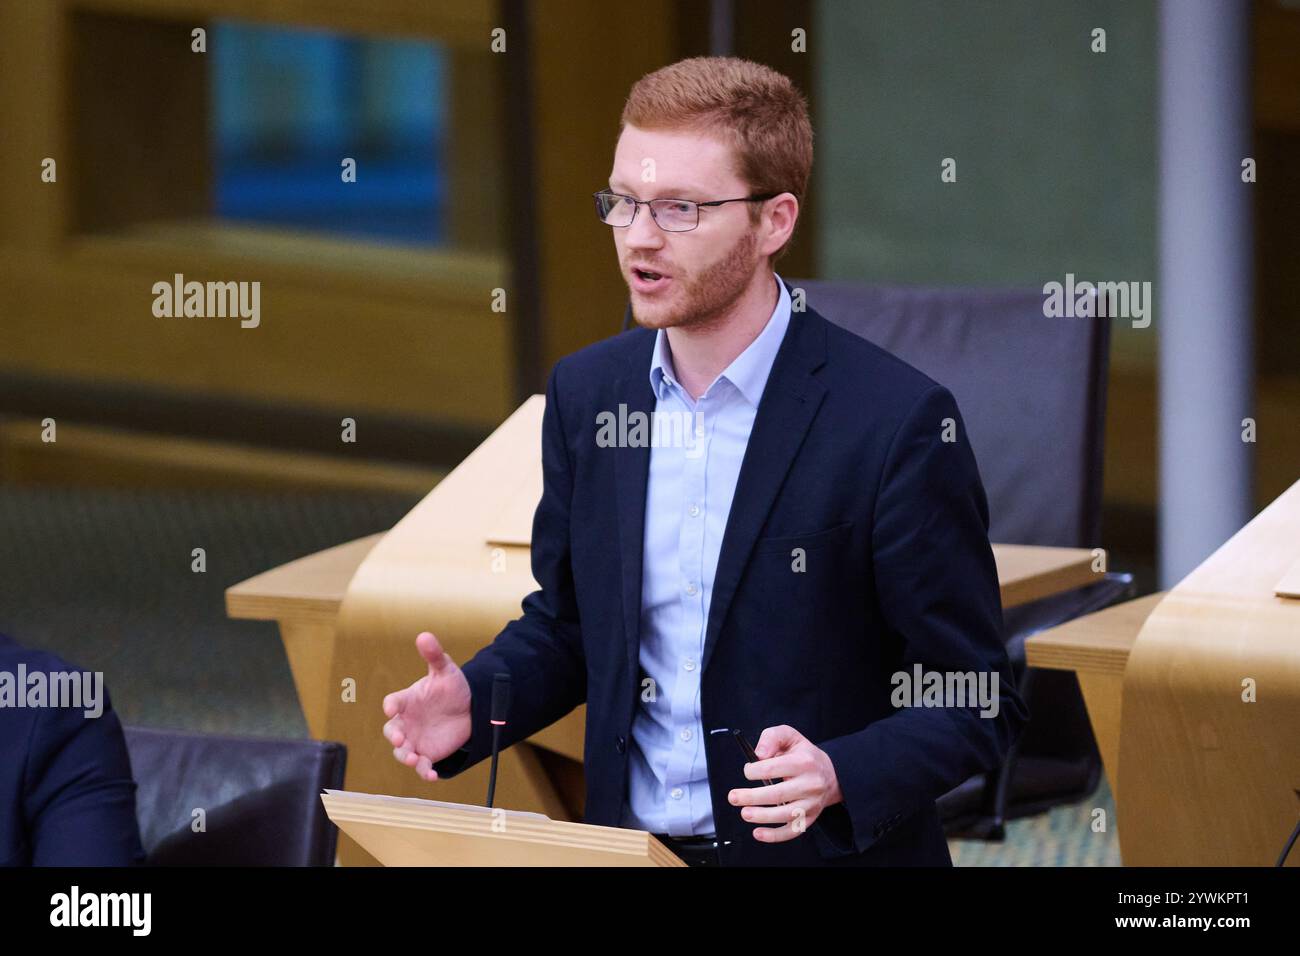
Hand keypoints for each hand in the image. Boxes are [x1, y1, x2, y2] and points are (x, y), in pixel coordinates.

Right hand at [381, 631, 472, 781]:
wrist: (469, 708)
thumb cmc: (451, 688)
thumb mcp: (445, 670)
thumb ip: (434, 655)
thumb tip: (424, 635)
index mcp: (407, 701)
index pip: (393, 703)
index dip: (391, 706)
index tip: (392, 708)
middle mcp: (406, 722)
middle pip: (392, 731)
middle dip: (394, 736)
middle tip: (401, 739)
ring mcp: (415, 739)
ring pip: (402, 752)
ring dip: (406, 757)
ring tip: (414, 760)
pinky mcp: (427, 753)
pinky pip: (422, 766)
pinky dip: (425, 772)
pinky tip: (433, 775)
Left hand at [727, 724, 842, 842]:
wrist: (831, 774)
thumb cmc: (803, 754)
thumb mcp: (790, 736)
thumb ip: (772, 738)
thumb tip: (758, 754)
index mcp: (804, 762)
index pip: (774, 768)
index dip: (754, 770)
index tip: (747, 771)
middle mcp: (810, 784)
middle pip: (778, 794)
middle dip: (752, 797)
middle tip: (733, 797)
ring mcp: (811, 804)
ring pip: (785, 814)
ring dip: (762, 816)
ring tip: (744, 813)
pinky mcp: (810, 818)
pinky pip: (792, 831)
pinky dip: (774, 836)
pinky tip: (757, 833)